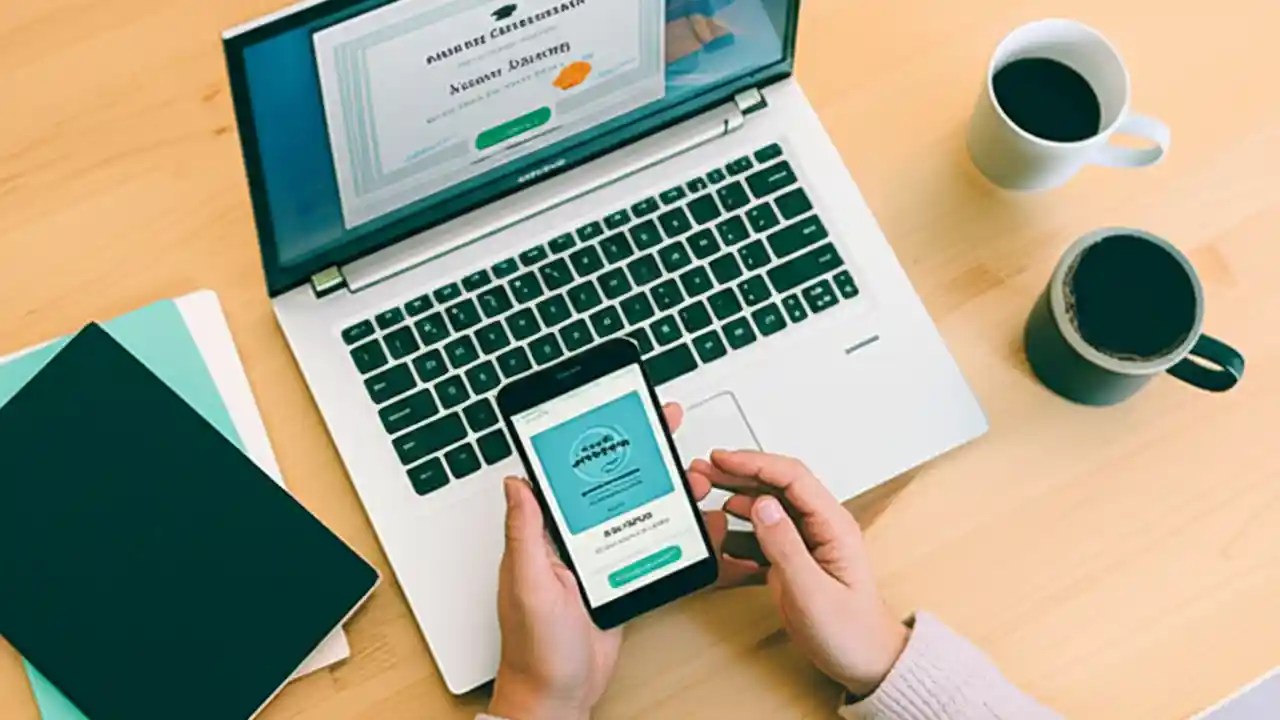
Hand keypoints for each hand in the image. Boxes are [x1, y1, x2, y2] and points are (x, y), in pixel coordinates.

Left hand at [489, 403, 683, 719]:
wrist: (559, 697)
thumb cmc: (535, 650)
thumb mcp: (529, 585)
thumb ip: (525, 533)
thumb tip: (516, 481)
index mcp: (543, 533)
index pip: (570, 475)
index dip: (594, 441)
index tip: (619, 414)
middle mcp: (570, 539)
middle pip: (609, 483)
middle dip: (640, 452)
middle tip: (665, 425)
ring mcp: (597, 557)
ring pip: (633, 509)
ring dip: (663, 489)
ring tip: (690, 474)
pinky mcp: (618, 577)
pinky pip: (646, 542)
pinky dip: (671, 527)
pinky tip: (693, 517)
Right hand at [687, 451, 908, 696]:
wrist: (867, 663)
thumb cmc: (853, 633)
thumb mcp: (813, 592)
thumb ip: (785, 546)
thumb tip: (761, 504)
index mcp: (833, 525)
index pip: (791, 477)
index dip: (754, 463)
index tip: (722, 460)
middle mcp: (820, 526)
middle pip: (776, 485)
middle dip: (737, 474)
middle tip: (703, 471)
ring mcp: (806, 542)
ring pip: (766, 506)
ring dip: (734, 498)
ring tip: (705, 494)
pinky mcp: (794, 559)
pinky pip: (763, 533)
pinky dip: (739, 530)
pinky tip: (720, 534)